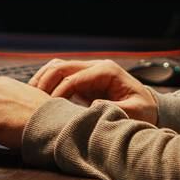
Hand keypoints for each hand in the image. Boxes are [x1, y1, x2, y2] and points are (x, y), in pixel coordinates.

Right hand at [28, 59, 158, 124]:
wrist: (148, 108)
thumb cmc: (143, 111)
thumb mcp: (135, 113)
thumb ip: (116, 110)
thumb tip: (92, 107)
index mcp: (107, 71)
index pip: (74, 77)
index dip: (59, 91)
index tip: (50, 107)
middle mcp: (95, 67)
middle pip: (62, 66)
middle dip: (45, 82)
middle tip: (34, 101)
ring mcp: (88, 71)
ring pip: (57, 67)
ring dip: (42, 79)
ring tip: (30, 97)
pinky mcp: (82, 80)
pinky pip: (59, 76)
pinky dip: (46, 83)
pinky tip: (38, 97)